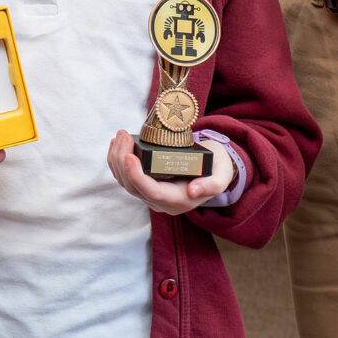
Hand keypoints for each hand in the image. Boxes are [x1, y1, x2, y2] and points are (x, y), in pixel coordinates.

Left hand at [105, 131, 232, 215]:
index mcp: (179, 201)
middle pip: (133, 186)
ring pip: (125, 182)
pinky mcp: (144, 185)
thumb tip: (193, 191)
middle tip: (123, 135)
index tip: (129, 156)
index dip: (137, 176)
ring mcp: (151, 195)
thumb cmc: (216, 169)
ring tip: (120, 136)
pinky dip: (117, 161)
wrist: (212, 169)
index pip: (152, 192)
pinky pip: (125, 176)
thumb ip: (212, 185)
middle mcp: (161, 202)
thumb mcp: (221, 175)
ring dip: (117, 159)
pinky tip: (116, 144)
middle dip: (122, 161)